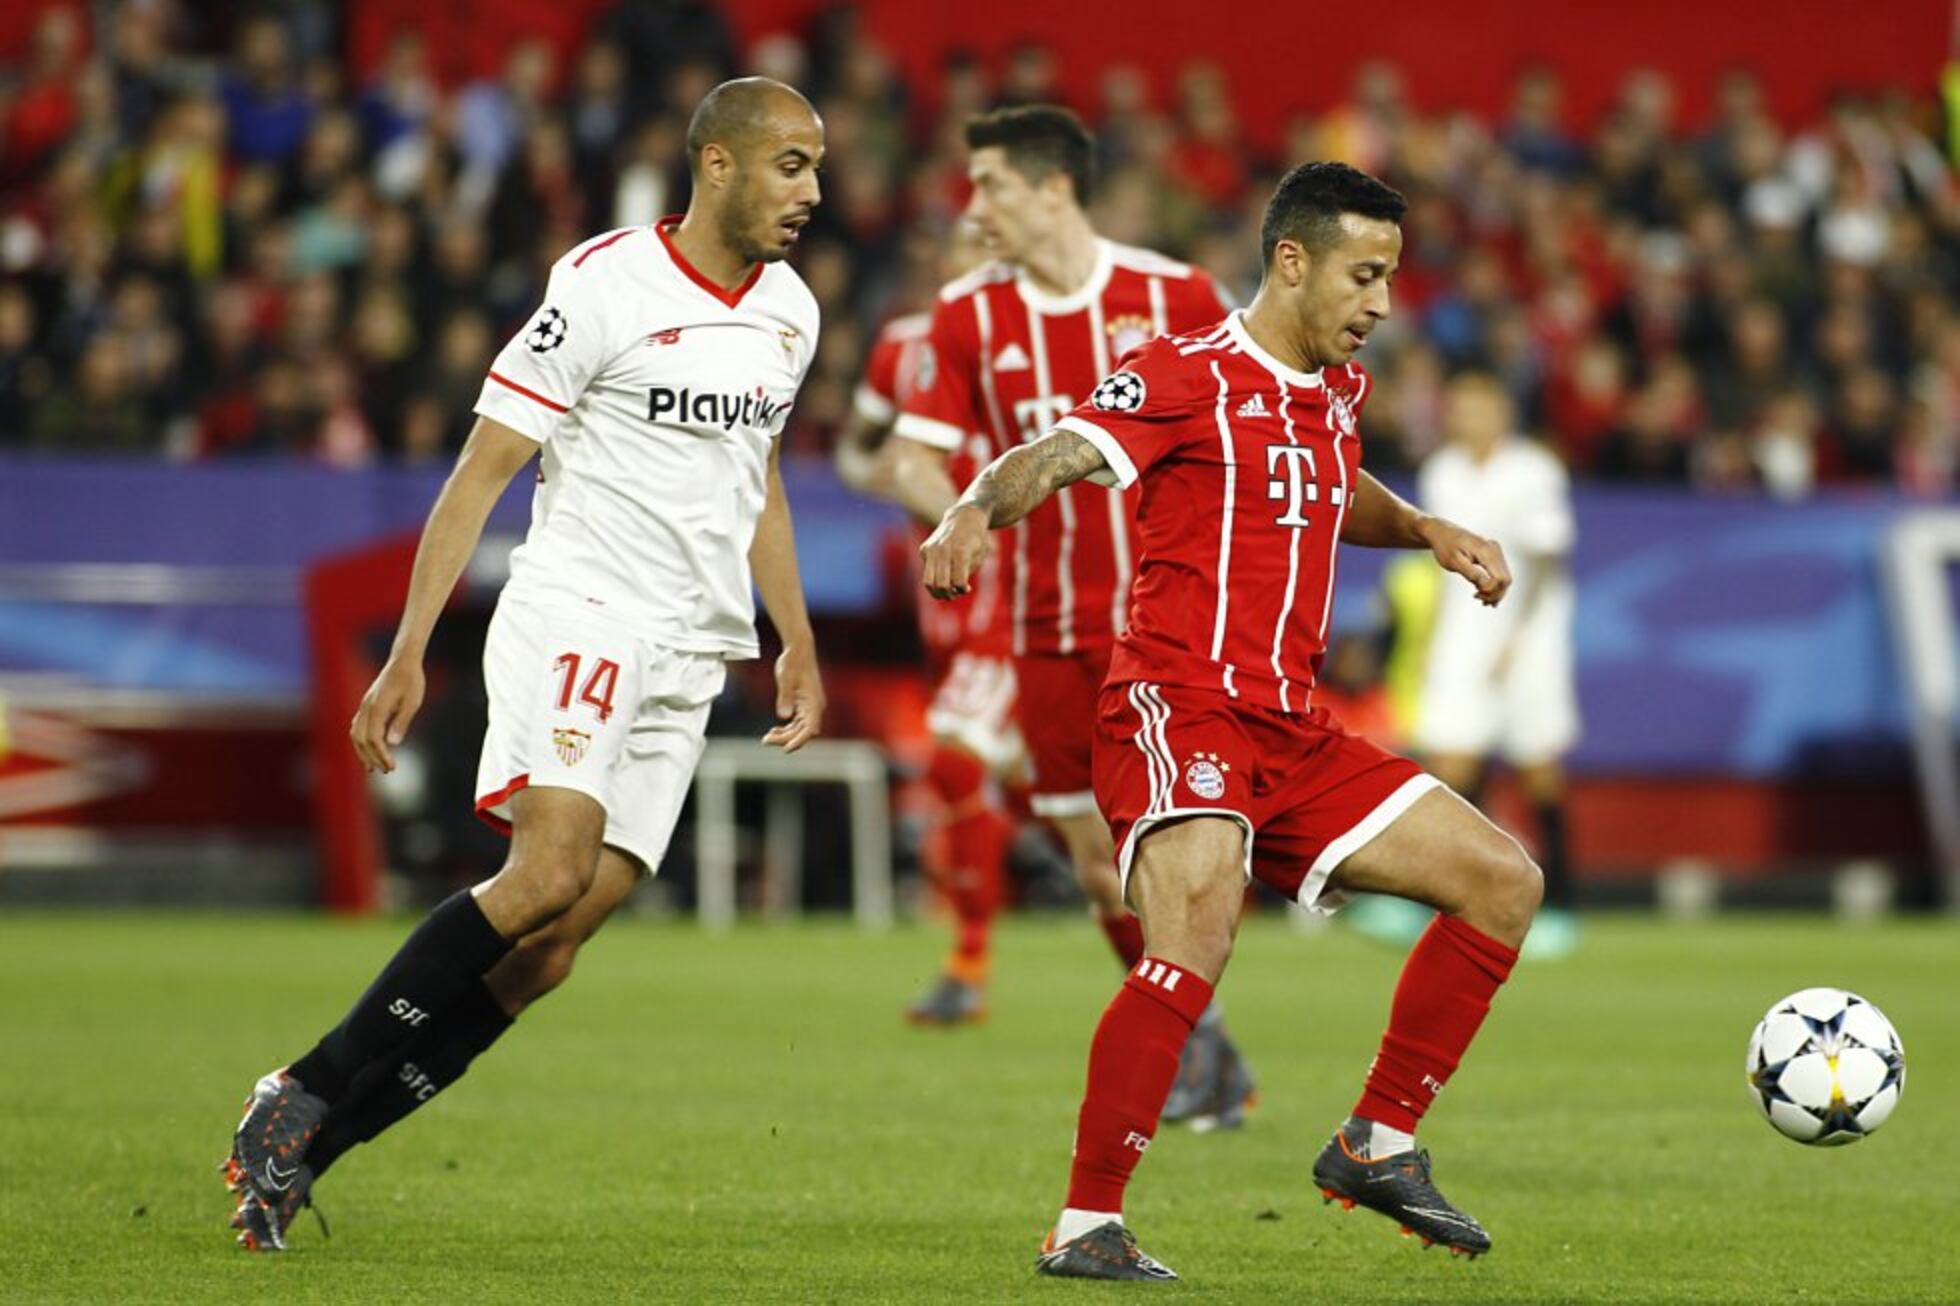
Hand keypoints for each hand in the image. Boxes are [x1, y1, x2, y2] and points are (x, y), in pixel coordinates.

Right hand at [350, 656, 424, 773]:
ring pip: (355, 734)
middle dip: (372, 758)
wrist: (403, 661)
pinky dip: (360, 741)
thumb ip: (401, 722)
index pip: (374, 739)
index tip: (392, 767)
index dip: (381, 755)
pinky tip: (368, 749)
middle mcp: (366, 708)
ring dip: (363, 752)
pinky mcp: (366, 704)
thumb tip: (392, 744)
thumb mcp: (412, 701)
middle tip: (386, 771)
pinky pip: (357, 727)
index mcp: (377, 708)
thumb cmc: (411, 680)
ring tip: (372, 767)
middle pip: (361, 740)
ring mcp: (364, 706)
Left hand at [762, 642, 824, 751]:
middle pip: (803, 732)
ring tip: (767, 737)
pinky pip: (798, 722)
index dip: (799, 741)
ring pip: (800, 729)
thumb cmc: (793, 661)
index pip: (809, 729)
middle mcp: (815, 707)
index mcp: (814, 702)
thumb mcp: (785, 678)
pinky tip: (774, 730)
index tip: (786, 749)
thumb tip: (783, 716)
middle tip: (766, 740)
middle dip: (786, 739)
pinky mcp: (805, 704)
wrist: (798, 649)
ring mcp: (810, 706)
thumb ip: (784, 697)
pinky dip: (787, 728)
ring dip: (785, 735)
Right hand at [920, 504, 990, 598]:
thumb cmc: (976, 540)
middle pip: (941, 585)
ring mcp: (931, 548)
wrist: (964, 517)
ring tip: (947, 591)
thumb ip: (966, 575)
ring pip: (928, 582)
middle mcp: (943, 549)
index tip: (967, 588)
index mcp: (960, 552)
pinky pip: (926, 571)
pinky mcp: (924, 549)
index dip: (962, 590)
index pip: (958, 582)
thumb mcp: (978, 557)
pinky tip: (944, 572)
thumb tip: (953, 590)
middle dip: (948, 594)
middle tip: (955, 594)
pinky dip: (934, 577)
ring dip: (937, 591)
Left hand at [1422, 518, 1510, 606]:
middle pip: (1505, 579)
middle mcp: (1494, 549)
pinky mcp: (1493, 553)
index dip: (1491, 591)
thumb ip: (1471, 573)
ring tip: (1481, 599)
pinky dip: (1494, 584)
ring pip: (1505, 577)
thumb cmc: (1445, 547)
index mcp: (1486, 551)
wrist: (1442, 532)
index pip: (1500, 578)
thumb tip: (1486, 587)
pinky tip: (1484, 593)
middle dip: (1495, 594)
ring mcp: (1495, 550)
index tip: (1475, 595)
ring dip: (1495, 591)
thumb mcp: (1454, 562)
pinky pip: (1500, 572)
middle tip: (1478, 599)